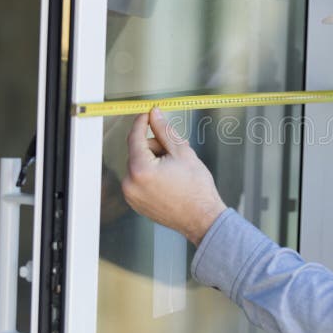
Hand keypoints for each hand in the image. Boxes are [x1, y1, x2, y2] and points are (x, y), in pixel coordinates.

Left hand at [121, 108, 226, 245]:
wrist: (202, 218)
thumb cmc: (196, 189)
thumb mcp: (182, 152)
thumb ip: (164, 131)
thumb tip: (154, 114)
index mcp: (140, 169)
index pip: (135, 137)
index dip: (142, 122)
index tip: (149, 114)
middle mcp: (130, 184)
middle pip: (138, 152)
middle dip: (156, 147)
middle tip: (176, 153)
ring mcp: (131, 196)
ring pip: (139, 166)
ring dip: (154, 161)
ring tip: (176, 171)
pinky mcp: (136, 203)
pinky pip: (140, 180)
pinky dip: (151, 175)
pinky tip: (170, 181)